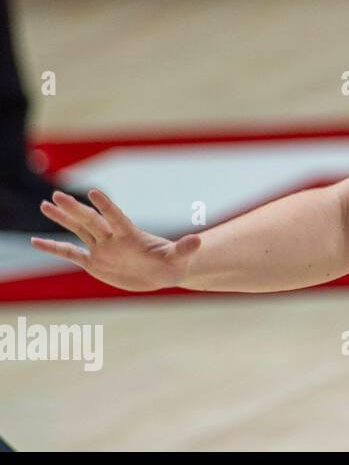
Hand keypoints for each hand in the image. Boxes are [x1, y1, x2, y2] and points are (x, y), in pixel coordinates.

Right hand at [29, 189, 200, 291]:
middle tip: (56, 194)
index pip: (116, 217)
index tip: (93, 192)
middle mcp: (112, 238)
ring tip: (44, 204)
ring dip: (62, 219)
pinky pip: (70, 253)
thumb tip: (198, 241)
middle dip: (74, 209)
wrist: (163, 272)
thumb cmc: (173, 263)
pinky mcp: (94, 262)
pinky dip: (54, 248)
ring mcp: (102, 248)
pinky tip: (35, 241)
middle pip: (90, 220)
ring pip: (78, 230)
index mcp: (131, 235)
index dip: (106, 206)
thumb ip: (184, 249)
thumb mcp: (180, 258)